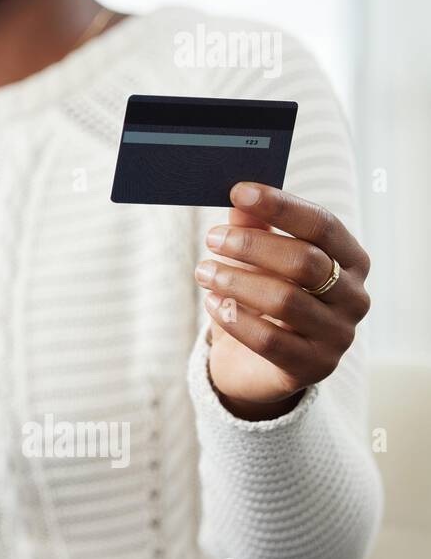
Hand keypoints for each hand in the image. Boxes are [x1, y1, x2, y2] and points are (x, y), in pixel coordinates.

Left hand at [195, 182, 371, 418]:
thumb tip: (240, 201)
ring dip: (237, 281)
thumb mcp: (257, 262)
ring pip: (286, 300)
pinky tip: (212, 303)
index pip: (323, 225)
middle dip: (253, 245)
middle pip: (305, 261)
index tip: (239, 191)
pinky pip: (270, 340)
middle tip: (213, 238)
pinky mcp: (313, 367)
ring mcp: (338, 336)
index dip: (282, 206)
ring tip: (204, 271)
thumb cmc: (261, 300)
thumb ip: (255, 229)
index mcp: (351, 261)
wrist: (256, 364)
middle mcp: (354, 297)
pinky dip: (235, 318)